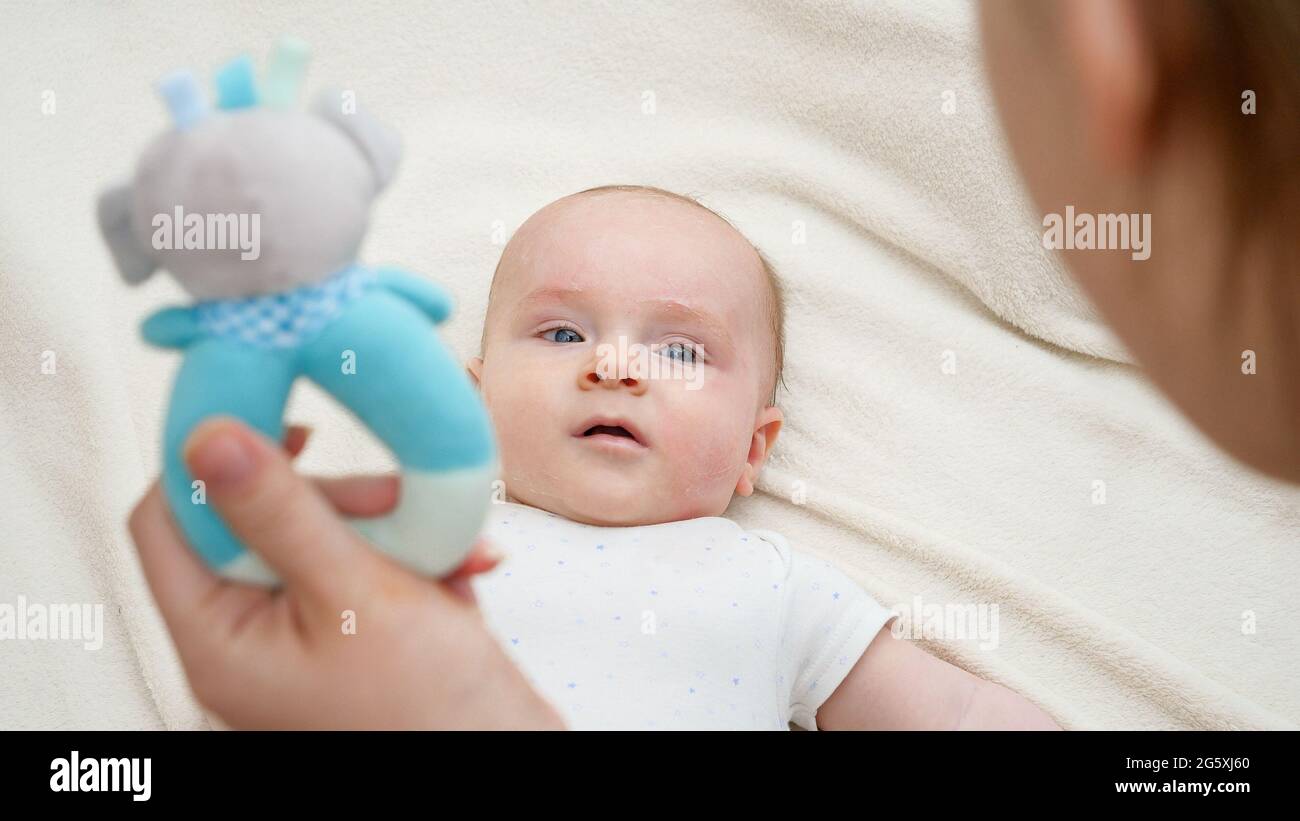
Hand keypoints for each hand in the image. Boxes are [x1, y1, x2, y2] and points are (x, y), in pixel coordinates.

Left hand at [127, 416, 564, 729]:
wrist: (510, 759)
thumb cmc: (432, 712)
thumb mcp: (354, 592)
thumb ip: (280, 510)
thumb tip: (208, 436)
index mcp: (217, 639)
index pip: (167, 518)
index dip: (209, 457)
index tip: (273, 414)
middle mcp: (246, 638)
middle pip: (254, 520)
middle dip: (335, 497)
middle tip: (395, 498)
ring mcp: (299, 636)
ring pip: (320, 536)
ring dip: (390, 525)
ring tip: (450, 547)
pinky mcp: (350, 633)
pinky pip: (363, 564)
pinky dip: (414, 556)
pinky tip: (462, 568)